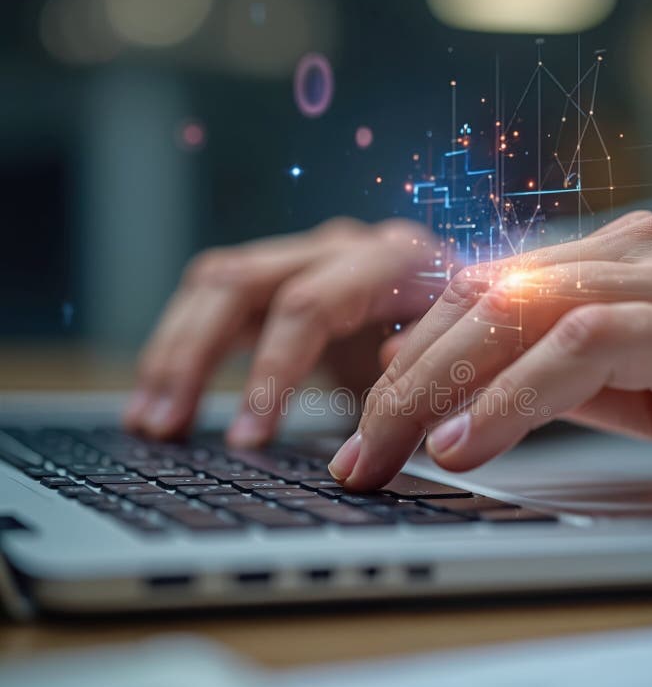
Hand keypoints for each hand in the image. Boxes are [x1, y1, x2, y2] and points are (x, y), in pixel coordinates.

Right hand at [124, 217, 439, 444]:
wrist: (468, 298)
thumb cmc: (465, 335)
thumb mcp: (458, 358)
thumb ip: (422, 381)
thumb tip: (381, 411)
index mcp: (391, 260)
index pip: (309, 306)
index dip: (272, 374)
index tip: (248, 440)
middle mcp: (339, 247)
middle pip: (242, 283)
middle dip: (195, 359)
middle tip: (168, 428)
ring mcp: (305, 256)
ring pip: (215, 285)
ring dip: (173, 353)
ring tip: (148, 420)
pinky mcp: (283, 278)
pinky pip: (215, 300)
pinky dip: (183, 347)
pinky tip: (161, 392)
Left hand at [329, 211, 651, 488]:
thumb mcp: (630, 384)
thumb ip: (552, 375)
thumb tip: (461, 395)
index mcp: (606, 261)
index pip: (479, 293)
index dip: (415, 353)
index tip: (370, 414)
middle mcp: (630, 252)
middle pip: (480, 301)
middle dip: (404, 380)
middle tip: (356, 450)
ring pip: (515, 315)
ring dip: (437, 388)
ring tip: (387, 451)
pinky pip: (582, 348)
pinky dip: (513, 397)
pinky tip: (465, 444)